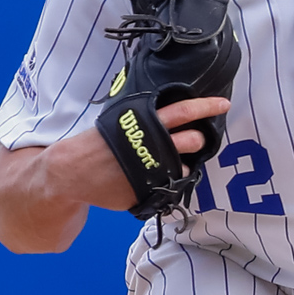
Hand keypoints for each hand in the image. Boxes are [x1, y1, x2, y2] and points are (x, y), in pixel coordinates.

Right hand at [46, 96, 230, 210]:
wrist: (69, 173)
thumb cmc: (98, 144)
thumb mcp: (121, 123)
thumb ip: (146, 120)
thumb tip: (172, 116)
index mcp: (144, 123)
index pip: (183, 111)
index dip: (206, 106)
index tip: (224, 104)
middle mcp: (150, 144)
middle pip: (192, 139)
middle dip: (197, 140)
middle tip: (193, 140)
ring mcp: (149, 168)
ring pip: (184, 165)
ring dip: (184, 162)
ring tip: (171, 160)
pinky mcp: (144, 190)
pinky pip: (168, 185)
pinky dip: (167, 180)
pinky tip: (156, 176)